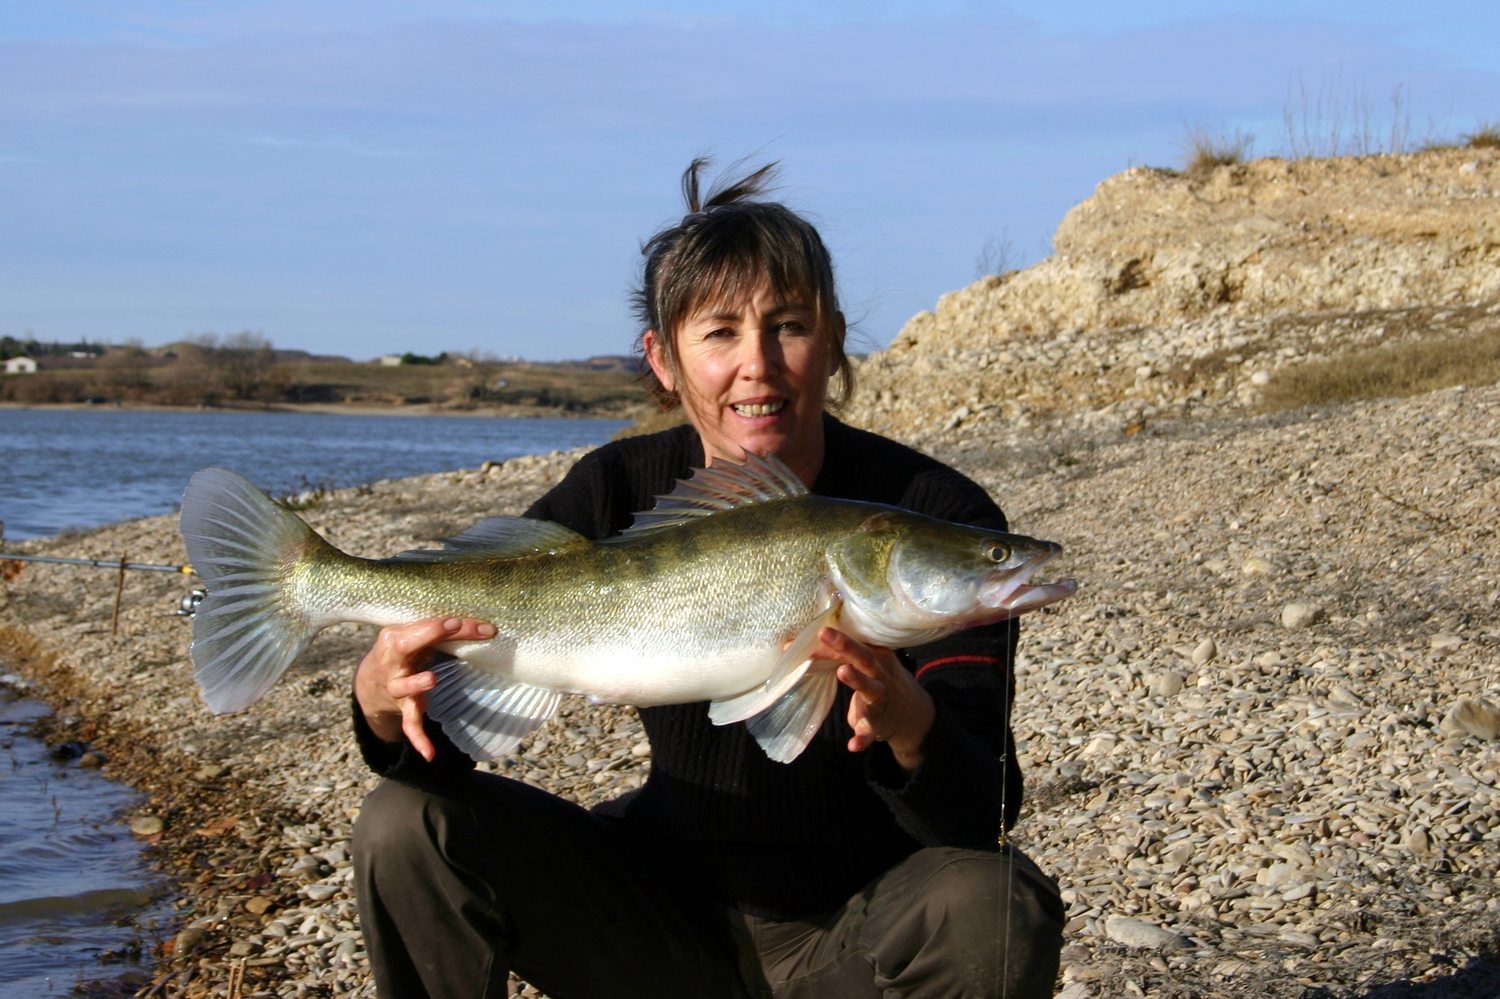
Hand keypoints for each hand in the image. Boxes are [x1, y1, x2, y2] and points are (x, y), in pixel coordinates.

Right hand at [354, 617, 494, 761]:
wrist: (370, 683)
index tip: (473, 622)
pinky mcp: (402, 709)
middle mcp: (391, 662)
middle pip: (405, 646)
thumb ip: (449, 633)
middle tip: (450, 627)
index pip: (424, 627)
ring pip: (402, 686)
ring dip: (416, 682)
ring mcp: (395, 686)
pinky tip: (430, 754)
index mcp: (394, 638)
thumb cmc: (404, 653)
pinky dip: (418, 739)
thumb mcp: (419, 638)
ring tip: (431, 679)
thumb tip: (488, 629)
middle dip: (427, 635)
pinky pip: (409, 725)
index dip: (450, 624)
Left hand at [815, 627, 935, 770]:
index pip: (854, 645)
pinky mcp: (878, 724)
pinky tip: (852, 745)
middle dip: (845, 645)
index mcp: (877, 657)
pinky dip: (862, 738)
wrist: (912, 716)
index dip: (832, 638)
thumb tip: (795, 646)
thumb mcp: (866, 667)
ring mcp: (881, 699)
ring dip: (857, 680)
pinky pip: (869, 732)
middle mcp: (880, 675)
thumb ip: (837, 657)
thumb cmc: (878, 682)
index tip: (812, 630)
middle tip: (824, 633)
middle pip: (863, 657)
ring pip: (870, 689)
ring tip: (843, 671)